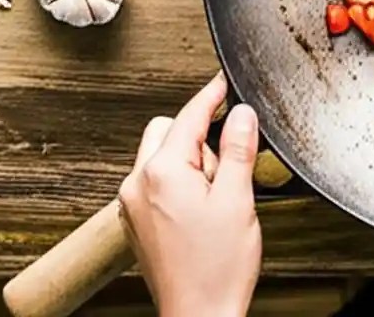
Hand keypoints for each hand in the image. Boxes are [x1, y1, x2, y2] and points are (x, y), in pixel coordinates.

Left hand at [119, 74, 262, 316]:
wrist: (199, 314)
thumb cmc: (216, 268)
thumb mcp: (237, 199)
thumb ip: (237, 150)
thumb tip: (241, 114)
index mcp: (161, 173)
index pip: (188, 117)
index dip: (211, 96)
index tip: (223, 81)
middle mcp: (138, 184)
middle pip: (168, 132)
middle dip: (198, 138)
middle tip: (226, 168)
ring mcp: (132, 205)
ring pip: (160, 157)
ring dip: (188, 162)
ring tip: (216, 198)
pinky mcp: (136, 222)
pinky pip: (155, 183)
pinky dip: (178, 184)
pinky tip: (202, 212)